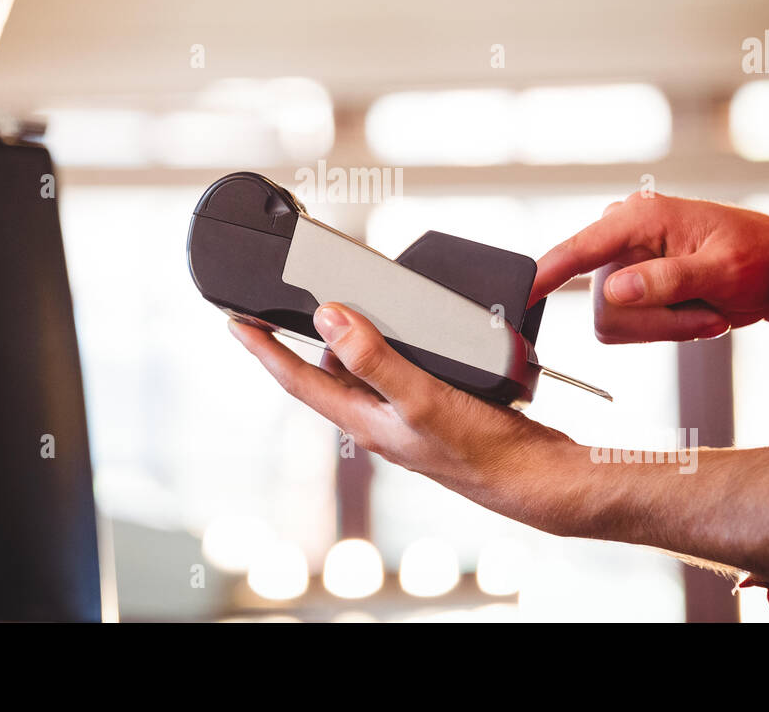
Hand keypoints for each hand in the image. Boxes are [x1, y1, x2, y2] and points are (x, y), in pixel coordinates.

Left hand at [228, 304, 582, 532]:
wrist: (533, 475)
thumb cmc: (479, 450)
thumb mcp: (419, 398)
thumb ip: (373, 359)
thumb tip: (328, 319)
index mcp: (361, 419)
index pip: (296, 378)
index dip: (262, 349)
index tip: (234, 322)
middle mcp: (376, 417)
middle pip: (328, 367)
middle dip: (313, 332)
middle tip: (300, 293)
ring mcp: (403, 412)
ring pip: (366, 364)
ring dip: (360, 332)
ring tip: (361, 300)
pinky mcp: (432, 404)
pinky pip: (399, 366)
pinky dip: (396, 342)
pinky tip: (414, 327)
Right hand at [531, 192, 768, 343]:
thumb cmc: (760, 257)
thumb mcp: (722, 269)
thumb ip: (667, 280)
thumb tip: (613, 291)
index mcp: (640, 217)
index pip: (579, 248)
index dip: (546, 273)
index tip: (519, 295)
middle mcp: (623, 235)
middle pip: (602, 304)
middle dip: (657, 323)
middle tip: (706, 318)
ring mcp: (624, 262)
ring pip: (612, 323)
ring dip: (665, 329)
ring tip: (707, 312)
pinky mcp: (630, 286)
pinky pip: (626, 328)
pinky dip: (665, 330)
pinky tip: (697, 314)